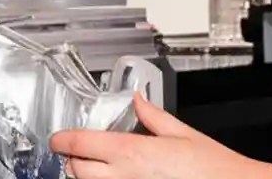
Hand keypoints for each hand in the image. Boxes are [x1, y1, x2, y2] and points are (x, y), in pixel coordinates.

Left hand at [49, 93, 268, 178]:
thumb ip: (153, 116)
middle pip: (78, 170)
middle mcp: (125, 178)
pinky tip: (119, 177)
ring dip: (87, 177)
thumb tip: (138, 101)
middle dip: (72, 160)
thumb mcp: (183, 133)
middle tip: (76, 152)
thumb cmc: (213, 169)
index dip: (63, 140)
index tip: (58, 139)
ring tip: (95, 167)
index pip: (82, 145)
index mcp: (134, 152)